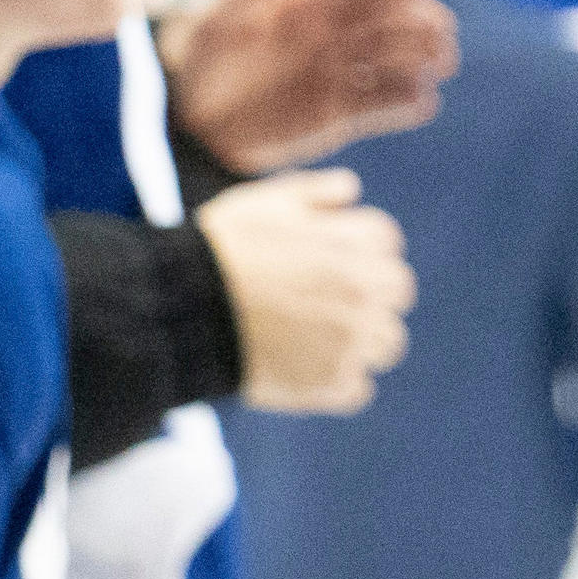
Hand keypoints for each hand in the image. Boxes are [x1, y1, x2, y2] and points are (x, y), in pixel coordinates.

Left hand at [161, 0, 457, 170]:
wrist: (185, 117)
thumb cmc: (195, 56)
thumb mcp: (212, 15)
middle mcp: (331, 30)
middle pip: (391, 16)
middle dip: (421, 19)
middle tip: (439, 29)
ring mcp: (339, 70)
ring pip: (398, 58)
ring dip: (424, 57)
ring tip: (438, 62)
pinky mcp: (341, 111)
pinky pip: (386, 105)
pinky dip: (408, 101)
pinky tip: (419, 100)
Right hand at [199, 167, 414, 412]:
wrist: (181, 309)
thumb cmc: (220, 250)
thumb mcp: (264, 201)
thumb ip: (315, 191)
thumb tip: (351, 190)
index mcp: (355, 245)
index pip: (385, 244)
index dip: (353, 249)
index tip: (321, 260)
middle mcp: (365, 292)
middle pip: (396, 294)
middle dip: (368, 295)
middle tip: (321, 301)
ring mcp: (352, 341)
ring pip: (386, 344)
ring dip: (359, 341)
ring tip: (311, 339)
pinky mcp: (332, 383)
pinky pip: (357, 388)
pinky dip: (334, 382)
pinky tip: (298, 368)